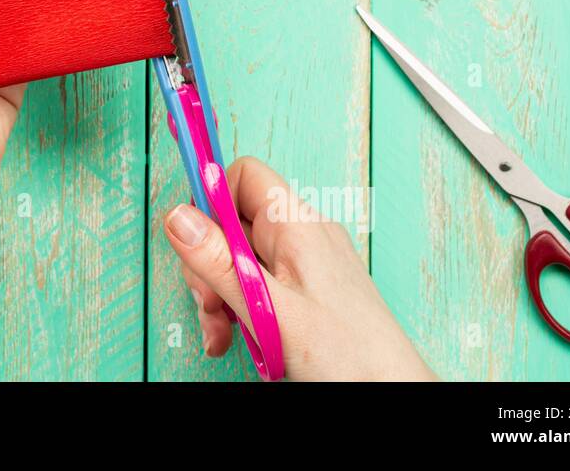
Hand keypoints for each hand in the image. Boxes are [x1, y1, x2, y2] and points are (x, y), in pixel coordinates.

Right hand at [164, 156, 434, 380]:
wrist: (392, 392)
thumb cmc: (346, 354)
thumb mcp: (268, 309)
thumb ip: (220, 262)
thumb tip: (177, 217)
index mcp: (297, 225)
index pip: (244, 176)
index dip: (211, 201)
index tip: (191, 242)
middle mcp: (303, 234)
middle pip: (235, 221)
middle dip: (210, 263)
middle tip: (210, 305)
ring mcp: (306, 262)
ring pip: (242, 257)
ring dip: (222, 293)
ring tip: (222, 333)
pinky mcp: (307, 289)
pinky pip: (260, 282)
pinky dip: (242, 307)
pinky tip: (237, 338)